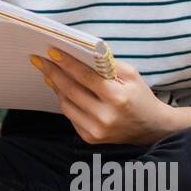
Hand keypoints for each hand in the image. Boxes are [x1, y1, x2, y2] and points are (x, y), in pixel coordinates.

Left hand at [32, 50, 171, 145]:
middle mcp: (105, 117)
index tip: (51, 51)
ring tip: (49, 73)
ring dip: (56, 87)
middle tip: (39, 60)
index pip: (85, 77)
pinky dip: (64, 102)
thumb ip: (107, 64)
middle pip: (71, 91)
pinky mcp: (91, 139)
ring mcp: (97, 131)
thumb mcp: (131, 74)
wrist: (152, 128)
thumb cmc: (139, 95)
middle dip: (53, 73)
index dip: (66, 63)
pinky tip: (61, 90)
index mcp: (117, 98)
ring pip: (66, 105)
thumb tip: (79, 53)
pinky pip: (70, 117)